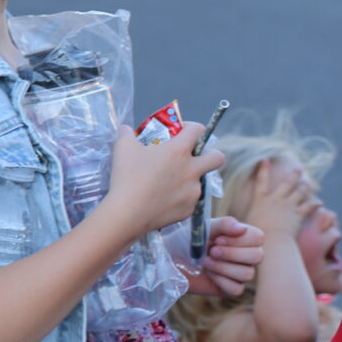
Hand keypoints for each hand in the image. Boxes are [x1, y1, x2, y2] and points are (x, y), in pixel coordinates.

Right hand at [104, 123, 223, 236]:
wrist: (127, 213)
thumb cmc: (126, 177)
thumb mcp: (123, 148)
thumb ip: (126, 133)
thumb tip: (125, 128)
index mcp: (179, 151)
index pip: (198, 130)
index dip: (192, 127)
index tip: (182, 132)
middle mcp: (192, 170)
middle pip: (218, 157)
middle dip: (211, 155)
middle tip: (195, 158)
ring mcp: (194, 191)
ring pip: (202, 181)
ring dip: (190, 179)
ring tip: (169, 184)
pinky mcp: (190, 209)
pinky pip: (190, 200)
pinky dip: (180, 198)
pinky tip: (165, 201)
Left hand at [185, 218, 264, 296]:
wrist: (170, 258)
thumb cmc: (188, 239)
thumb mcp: (205, 228)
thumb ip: (223, 224)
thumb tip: (241, 229)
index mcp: (244, 238)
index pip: (258, 238)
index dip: (240, 240)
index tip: (218, 239)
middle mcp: (246, 256)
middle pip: (257, 256)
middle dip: (232, 254)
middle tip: (211, 251)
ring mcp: (240, 273)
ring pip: (247, 274)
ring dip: (223, 267)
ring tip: (205, 262)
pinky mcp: (230, 289)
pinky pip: (236, 289)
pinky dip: (221, 281)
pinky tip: (209, 274)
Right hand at [244, 158, 319, 237]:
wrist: (271, 241)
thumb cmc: (255, 236)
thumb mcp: (246, 224)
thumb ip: (247, 219)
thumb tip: (238, 223)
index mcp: (261, 200)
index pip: (261, 181)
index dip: (263, 169)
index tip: (265, 159)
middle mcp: (276, 199)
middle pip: (287, 182)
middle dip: (294, 174)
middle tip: (299, 168)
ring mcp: (288, 205)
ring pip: (300, 191)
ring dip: (304, 186)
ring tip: (307, 182)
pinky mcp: (298, 214)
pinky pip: (309, 206)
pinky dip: (315, 203)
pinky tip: (319, 202)